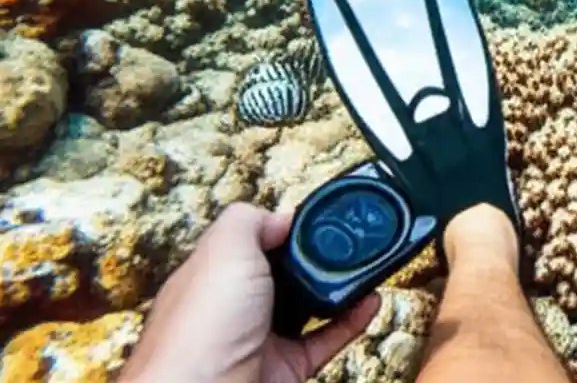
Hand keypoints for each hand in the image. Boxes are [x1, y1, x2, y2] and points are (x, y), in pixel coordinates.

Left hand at [121, 203, 378, 382]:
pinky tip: (369, 303)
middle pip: (284, 273)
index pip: (253, 241)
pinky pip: (327, 339)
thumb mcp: (224, 251)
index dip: (285, 228)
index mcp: (213, 274)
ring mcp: (262, 339)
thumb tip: (280, 217)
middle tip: (351, 243)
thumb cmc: (200, 333)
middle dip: (318, 257)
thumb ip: (250, 222)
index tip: (321, 217)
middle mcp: (236, 307)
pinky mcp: (287, 368)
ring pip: (308, 306)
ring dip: (340, 288)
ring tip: (366, 269)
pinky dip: (352, 320)